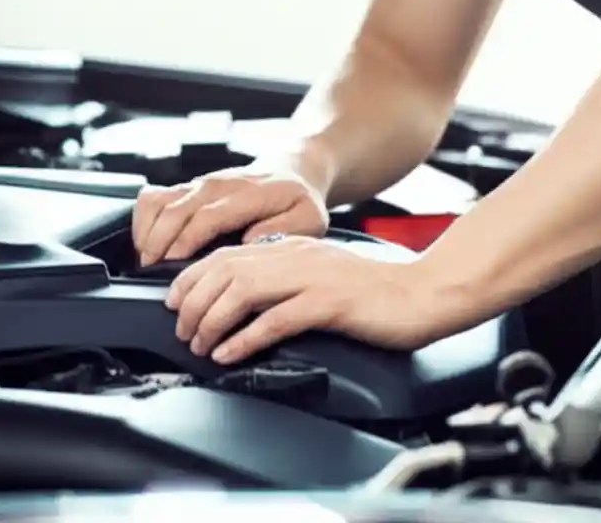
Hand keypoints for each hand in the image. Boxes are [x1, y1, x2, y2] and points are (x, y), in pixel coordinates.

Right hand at [132, 166, 328, 266]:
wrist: (291, 171)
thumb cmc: (298, 201)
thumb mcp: (308, 220)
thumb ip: (283, 230)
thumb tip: (250, 240)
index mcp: (246, 193)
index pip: (207, 215)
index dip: (186, 239)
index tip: (173, 263)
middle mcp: (217, 185)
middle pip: (174, 209)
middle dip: (158, 241)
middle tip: (151, 271)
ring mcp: (198, 183)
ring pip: (158, 200)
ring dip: (146, 231)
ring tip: (146, 259)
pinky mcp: (187, 187)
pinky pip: (153, 197)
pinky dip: (142, 220)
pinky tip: (146, 242)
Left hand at [165, 236, 468, 364]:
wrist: (425, 292)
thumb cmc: (376, 292)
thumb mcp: (319, 273)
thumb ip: (284, 278)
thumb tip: (243, 298)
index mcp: (290, 246)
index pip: (224, 254)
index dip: (191, 278)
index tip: (175, 302)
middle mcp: (295, 256)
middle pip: (224, 271)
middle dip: (193, 303)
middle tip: (182, 331)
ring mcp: (311, 277)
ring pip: (242, 292)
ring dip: (212, 321)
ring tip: (200, 345)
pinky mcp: (329, 303)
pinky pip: (275, 319)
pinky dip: (244, 338)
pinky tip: (230, 354)